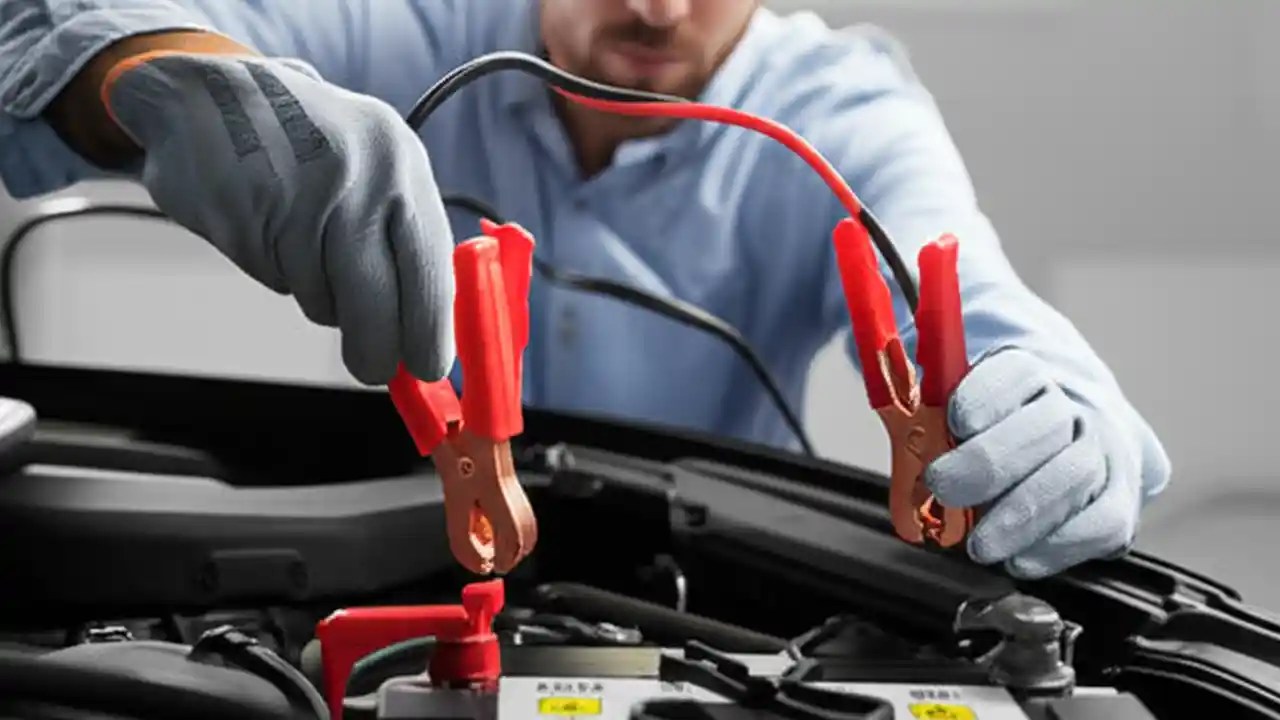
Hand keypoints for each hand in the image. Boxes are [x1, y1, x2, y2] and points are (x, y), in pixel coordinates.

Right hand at [102, 50, 454, 384]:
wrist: (207, 95)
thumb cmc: (308, 139)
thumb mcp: (379, 165)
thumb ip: (408, 237)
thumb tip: (431, 324)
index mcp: (400, 166)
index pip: (430, 271)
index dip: (430, 331)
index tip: (430, 366)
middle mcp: (354, 181)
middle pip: (376, 303)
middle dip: (377, 351)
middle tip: (373, 368)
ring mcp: (295, 200)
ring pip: (323, 301)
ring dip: (318, 295)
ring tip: (303, 240)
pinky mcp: (242, 222)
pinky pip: (276, 283)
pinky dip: (276, 274)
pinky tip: (268, 229)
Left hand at [923, 347, 1169, 578]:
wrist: (1070, 436)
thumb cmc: (998, 431)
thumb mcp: (955, 413)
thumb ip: (927, 425)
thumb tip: (900, 450)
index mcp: (1028, 374)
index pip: (1014, 373)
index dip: (985, 396)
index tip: (956, 420)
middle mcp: (1073, 407)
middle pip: (1044, 426)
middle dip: (990, 462)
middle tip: (946, 488)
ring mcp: (1104, 451)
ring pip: (1072, 477)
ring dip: (1020, 516)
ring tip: (980, 543)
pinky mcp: (1119, 499)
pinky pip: (1102, 524)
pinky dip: (1058, 546)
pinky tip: (1021, 558)